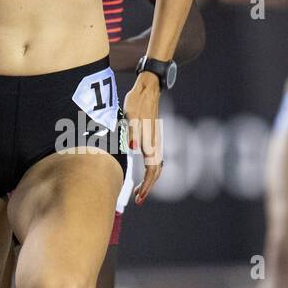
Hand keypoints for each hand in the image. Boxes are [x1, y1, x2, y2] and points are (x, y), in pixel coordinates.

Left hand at [123, 74, 162, 204]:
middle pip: (156, 172)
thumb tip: (133, 147)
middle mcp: (155, 144)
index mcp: (151, 141)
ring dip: (149, 181)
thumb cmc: (138, 101)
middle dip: (148, 188)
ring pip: (156, 167)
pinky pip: (154, 160)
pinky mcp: (153, 138)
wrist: (148, 88)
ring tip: (139, 190)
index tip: (139, 197)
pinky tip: (143, 173)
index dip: (147, 186)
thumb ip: (132, 132)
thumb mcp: (131, 115)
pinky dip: (149, 171)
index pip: (152, 170)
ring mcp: (155, 141)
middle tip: (138, 199)